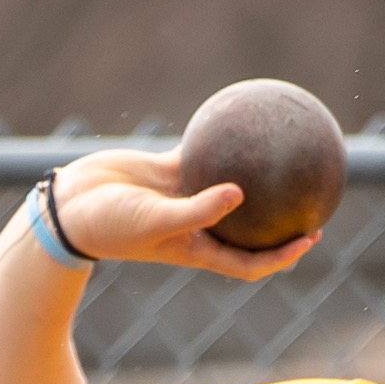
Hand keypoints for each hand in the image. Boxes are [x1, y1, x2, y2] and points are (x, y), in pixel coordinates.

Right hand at [47, 148, 317, 278]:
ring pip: (230, 190)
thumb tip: (240, 194)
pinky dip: (220, 145)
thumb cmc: (111, 225)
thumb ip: (198, 210)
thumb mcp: (156, 221)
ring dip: (255, 180)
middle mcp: (198, 227)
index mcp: (199, 249)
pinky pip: (204, 157)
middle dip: (280, 221)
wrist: (73, 206)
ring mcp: (185, 199)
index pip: (251, 261)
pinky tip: (239, 121)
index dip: (283, 255)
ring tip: (285, 158)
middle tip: (311, 200)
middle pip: (249, 230)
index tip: (310, 238)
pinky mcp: (170, 172)